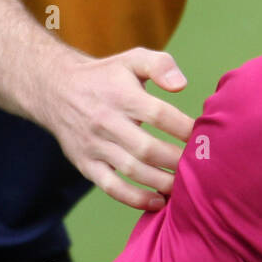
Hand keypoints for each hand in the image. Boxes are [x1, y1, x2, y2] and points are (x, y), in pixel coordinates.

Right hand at [37, 47, 194, 208]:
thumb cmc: (106, 76)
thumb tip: (181, 85)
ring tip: (186, 187)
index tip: (205, 137)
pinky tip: (158, 202)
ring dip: (162, 182)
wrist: (56, 89)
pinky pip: (111, 187)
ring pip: (132, 170)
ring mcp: (95, 145)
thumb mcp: (132, 59)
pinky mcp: (86, 164)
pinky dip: (135, 199)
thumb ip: (160, 65)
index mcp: (122, 95)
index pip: (159, 114)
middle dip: (178, 160)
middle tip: (202, 167)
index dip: (185, 128)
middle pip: (147, 148)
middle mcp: (106, 121)